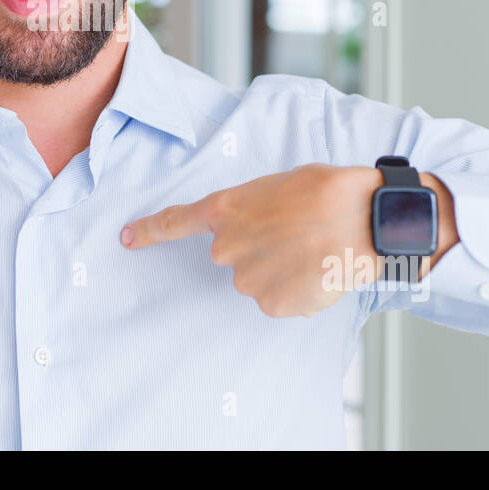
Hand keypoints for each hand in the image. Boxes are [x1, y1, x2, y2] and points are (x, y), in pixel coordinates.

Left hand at [120, 163, 455, 317]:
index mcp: (226, 210)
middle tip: (296, 233)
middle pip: (232, 256)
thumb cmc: (329, 192)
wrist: (364, 220)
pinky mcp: (272, 304)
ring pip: (258, 279)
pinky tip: (319, 272)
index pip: (175, 222)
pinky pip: (280, 300)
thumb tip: (265, 231)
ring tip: (314, 251)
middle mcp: (227, 248)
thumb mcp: (281, 185)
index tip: (125, 238)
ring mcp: (247, 279)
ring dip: (281, 270)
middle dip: (259, 248)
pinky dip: (298, 292)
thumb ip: (257, 210)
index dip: (148, 231)